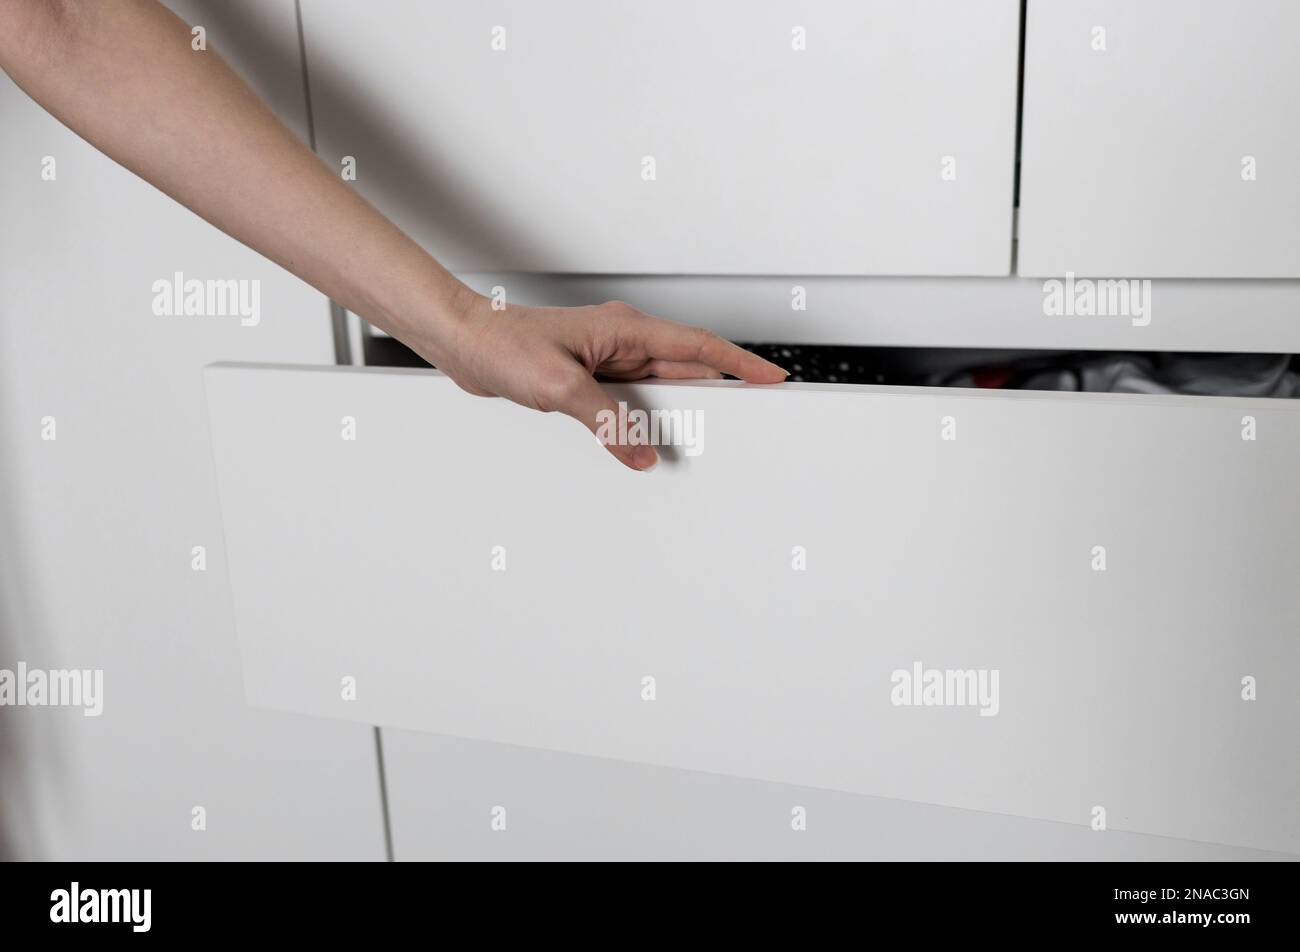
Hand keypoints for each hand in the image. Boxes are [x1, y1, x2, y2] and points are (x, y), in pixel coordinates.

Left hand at [415, 294, 788, 470]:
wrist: (464, 343)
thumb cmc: (504, 346)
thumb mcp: (562, 387)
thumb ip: (607, 422)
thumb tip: (640, 452)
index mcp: (625, 329)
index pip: (698, 346)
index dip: (740, 363)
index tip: (772, 377)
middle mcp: (621, 340)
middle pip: (686, 367)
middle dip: (719, 390)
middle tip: (747, 415)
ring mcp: (606, 357)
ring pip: (659, 385)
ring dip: (677, 408)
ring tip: (697, 435)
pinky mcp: (589, 374)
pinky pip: (631, 397)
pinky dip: (642, 417)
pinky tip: (641, 436)